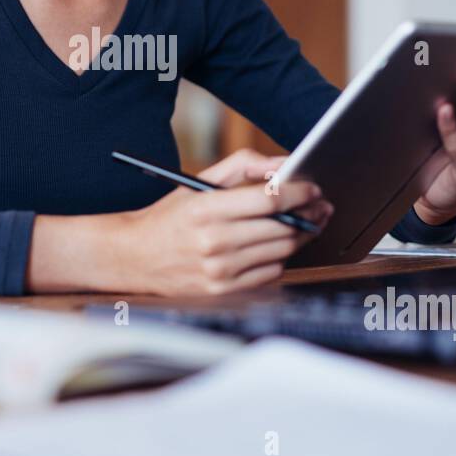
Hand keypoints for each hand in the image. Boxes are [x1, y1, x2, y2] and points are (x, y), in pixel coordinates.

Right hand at [113, 148, 332, 296]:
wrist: (135, 256)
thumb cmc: (171, 217)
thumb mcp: (199, 182)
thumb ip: (242, 165)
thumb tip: (281, 165)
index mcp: (207, 208)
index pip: (269, 199)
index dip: (299, 192)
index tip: (312, 188)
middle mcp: (214, 241)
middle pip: (282, 227)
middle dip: (308, 214)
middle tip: (319, 205)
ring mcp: (219, 269)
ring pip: (281, 251)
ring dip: (300, 236)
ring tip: (305, 223)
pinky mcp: (223, 290)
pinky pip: (270, 273)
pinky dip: (280, 258)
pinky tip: (277, 246)